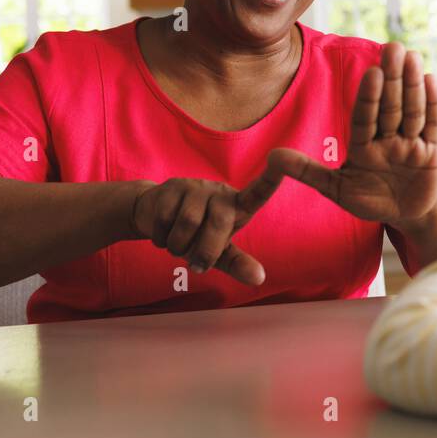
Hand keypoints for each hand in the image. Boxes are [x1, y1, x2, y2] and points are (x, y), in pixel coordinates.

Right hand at [130, 177, 268, 285]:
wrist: (155, 215)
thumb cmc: (197, 235)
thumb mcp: (220, 252)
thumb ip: (239, 264)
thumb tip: (259, 278)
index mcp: (238, 205)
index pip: (259, 192)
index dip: (272, 177)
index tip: (281, 159)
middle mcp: (221, 192)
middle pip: (218, 222)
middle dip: (205, 251)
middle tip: (196, 263)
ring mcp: (197, 187)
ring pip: (188, 223)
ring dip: (179, 246)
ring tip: (179, 245)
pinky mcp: (173, 187)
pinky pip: (165, 219)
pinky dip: (161, 238)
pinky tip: (163, 235)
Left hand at [251, 43, 436, 227]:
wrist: (403, 215)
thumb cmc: (369, 200)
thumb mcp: (336, 189)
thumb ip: (307, 171)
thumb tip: (272, 157)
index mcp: (363, 145)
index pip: (364, 117)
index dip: (369, 96)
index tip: (371, 72)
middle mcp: (387, 138)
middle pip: (389, 106)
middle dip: (392, 78)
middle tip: (392, 47)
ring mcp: (410, 143)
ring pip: (411, 110)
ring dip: (412, 84)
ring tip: (412, 56)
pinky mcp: (432, 152)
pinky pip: (432, 125)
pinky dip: (432, 103)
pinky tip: (431, 79)